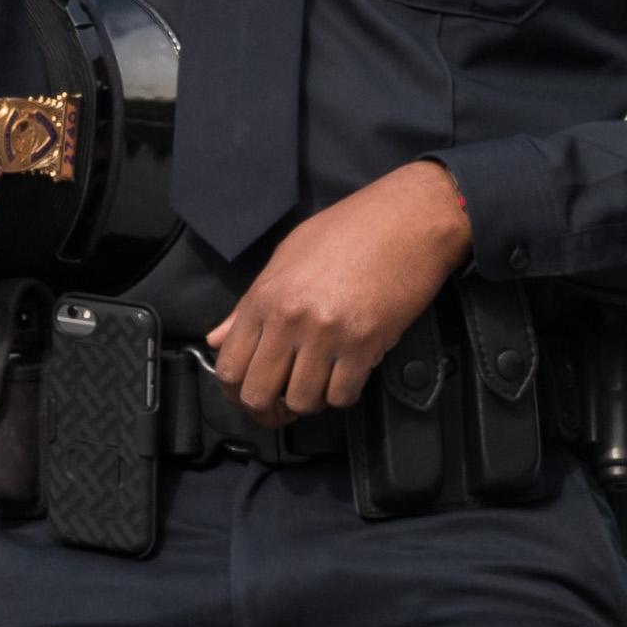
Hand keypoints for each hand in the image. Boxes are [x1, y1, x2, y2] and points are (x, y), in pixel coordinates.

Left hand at [204, 162, 473, 424]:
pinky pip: (342, 396)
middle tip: (284, 403)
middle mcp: (290, 318)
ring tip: (320, 381)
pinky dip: (343, 394)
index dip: (236, 393)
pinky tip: (347, 374)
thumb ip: (248, 305)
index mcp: (265, 295)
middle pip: (259, 394)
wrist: (409, 217)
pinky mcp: (365, 344)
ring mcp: (327, 333)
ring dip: (310, 400)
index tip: (251, 395)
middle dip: (269, 408)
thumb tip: (217, 339)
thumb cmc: (349, 229)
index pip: (229, 367)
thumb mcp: (287, 256)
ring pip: (302, 402)